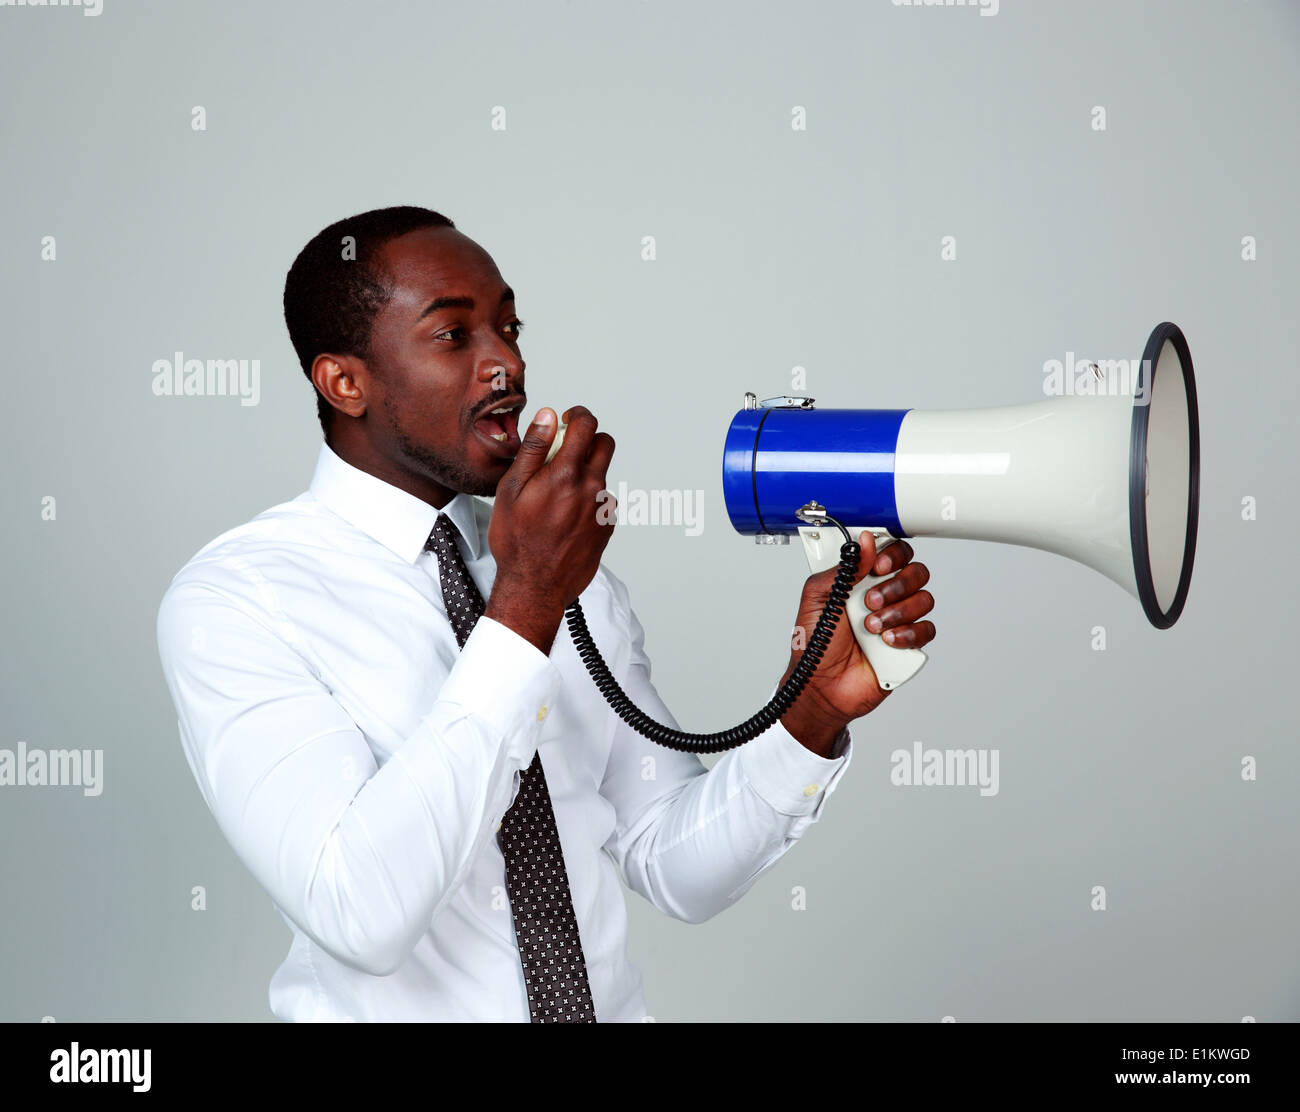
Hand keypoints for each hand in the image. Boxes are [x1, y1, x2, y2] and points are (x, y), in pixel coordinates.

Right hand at [485, 405, 615, 653]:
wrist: (535, 586)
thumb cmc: (517, 541)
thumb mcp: (511, 489)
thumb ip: (534, 449)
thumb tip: (547, 417)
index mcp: (567, 474)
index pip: (587, 426)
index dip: (577, 416)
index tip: (567, 421)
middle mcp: (591, 488)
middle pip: (604, 444)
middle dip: (587, 439)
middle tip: (564, 452)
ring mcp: (603, 509)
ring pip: (601, 475)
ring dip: (584, 475)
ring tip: (556, 498)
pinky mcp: (607, 527)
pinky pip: (601, 502)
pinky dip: (587, 500)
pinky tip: (565, 518)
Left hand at [778, 531, 935, 749]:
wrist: (821, 687)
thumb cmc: (816, 646)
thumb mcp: (818, 600)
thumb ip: (842, 569)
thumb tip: (864, 542)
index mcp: (863, 581)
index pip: (892, 553)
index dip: (891, 554)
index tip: (877, 566)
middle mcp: (885, 597)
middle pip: (916, 572)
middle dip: (895, 585)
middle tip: (870, 601)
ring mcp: (898, 620)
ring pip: (924, 599)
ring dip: (897, 612)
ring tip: (871, 627)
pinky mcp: (908, 645)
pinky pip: (927, 630)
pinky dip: (907, 634)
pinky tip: (886, 642)